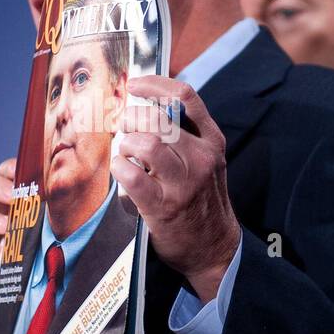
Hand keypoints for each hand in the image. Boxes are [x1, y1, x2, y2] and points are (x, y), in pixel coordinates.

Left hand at [110, 77, 240, 302]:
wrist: (214, 249)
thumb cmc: (203, 202)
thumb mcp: (206, 162)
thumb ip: (186, 136)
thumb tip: (148, 108)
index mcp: (212, 142)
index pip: (185, 97)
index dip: (155, 85)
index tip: (135, 85)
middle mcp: (202, 158)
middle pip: (159, 119)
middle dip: (132, 119)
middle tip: (124, 128)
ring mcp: (184, 183)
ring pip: (146, 143)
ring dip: (126, 144)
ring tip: (125, 153)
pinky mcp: (163, 206)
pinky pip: (131, 174)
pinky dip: (119, 168)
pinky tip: (122, 172)